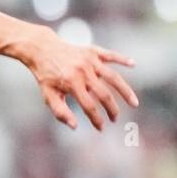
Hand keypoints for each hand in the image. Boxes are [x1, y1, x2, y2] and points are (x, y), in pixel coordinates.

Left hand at [20, 28, 137, 130]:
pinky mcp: (93, 50)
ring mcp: (89, 60)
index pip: (89, 106)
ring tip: (134, 103)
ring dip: (126, 91)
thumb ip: (60, 112)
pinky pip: (111, 55)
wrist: (42, 49)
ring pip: (113, 77)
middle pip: (104, 94)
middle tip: (115, 119)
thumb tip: (75, 127)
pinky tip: (133, 64)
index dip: (96, 119)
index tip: (101, 127)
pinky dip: (122, 59)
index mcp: (71, 83)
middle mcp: (83, 71)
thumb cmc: (46, 75)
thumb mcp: (48, 95)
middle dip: (112, 110)